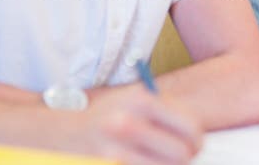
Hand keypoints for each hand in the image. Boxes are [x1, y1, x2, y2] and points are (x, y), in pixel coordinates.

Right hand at [76, 86, 202, 164]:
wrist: (61, 134)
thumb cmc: (105, 118)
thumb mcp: (131, 101)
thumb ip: (164, 112)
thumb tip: (197, 138)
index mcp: (140, 100)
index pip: (190, 127)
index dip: (196, 141)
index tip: (193, 146)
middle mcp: (128, 122)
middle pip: (183, 154)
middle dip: (185, 159)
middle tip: (179, 158)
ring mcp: (116, 149)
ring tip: (158, 161)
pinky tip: (142, 163)